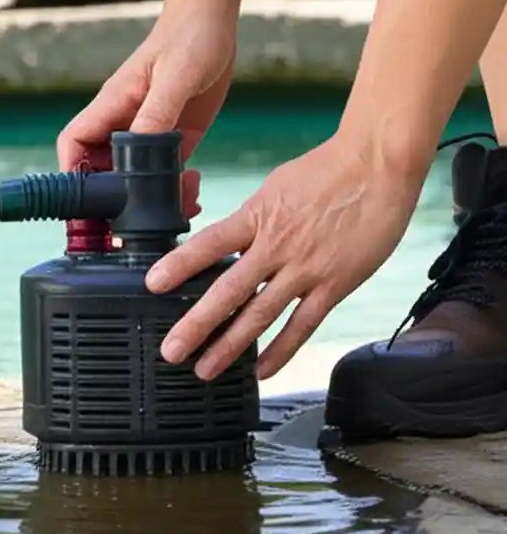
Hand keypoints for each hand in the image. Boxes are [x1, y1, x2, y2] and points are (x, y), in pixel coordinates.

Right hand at [56, 10, 236, 217]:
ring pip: (133, 175)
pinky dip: (173, 188)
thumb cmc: (189, 37)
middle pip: (99, 168)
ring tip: (174, 209)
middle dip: (110, 197)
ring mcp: (148, 131)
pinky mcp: (174, 135)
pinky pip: (164, 170)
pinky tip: (191, 193)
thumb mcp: (175, 76)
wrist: (212, 20)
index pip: (74, 143)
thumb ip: (157, 113)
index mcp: (112, 104)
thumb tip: (139, 151)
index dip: (72, 174)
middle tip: (130, 222)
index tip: (86, 201)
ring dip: (147, 197)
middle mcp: (124, 121)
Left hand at [146, 130, 425, 379]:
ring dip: (230, 347)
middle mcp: (277, 245)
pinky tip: (262, 370)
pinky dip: (281, 350)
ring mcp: (306, 268)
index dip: (179, 265)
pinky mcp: (335, 284)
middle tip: (172, 350)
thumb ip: (252, 219)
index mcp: (257, 217)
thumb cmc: (328, 171)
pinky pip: (304, 324)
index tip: (153, 285)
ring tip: (205, 370)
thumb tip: (229, 241)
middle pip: (228, 290)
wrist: (379, 163)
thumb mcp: (275, 188)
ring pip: (261, 314)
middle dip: (196, 324)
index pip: (209, 244)